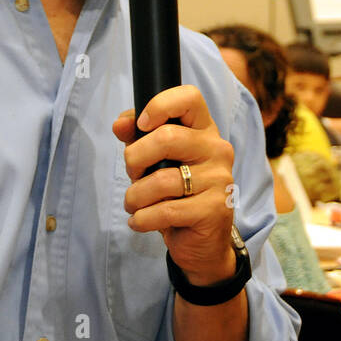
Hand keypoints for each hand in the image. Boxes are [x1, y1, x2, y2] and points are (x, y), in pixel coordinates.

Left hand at [113, 86, 236, 286]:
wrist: (203, 242)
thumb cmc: (176, 195)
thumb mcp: (155, 162)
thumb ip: (137, 138)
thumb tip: (120, 124)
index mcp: (204, 130)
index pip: (190, 97)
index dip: (160, 105)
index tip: (142, 124)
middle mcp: (217, 149)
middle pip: (167, 138)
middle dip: (134, 160)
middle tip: (133, 176)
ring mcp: (219, 180)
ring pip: (162, 180)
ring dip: (135, 196)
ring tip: (134, 205)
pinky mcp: (215, 210)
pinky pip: (166, 211)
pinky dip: (143, 219)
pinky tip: (140, 221)